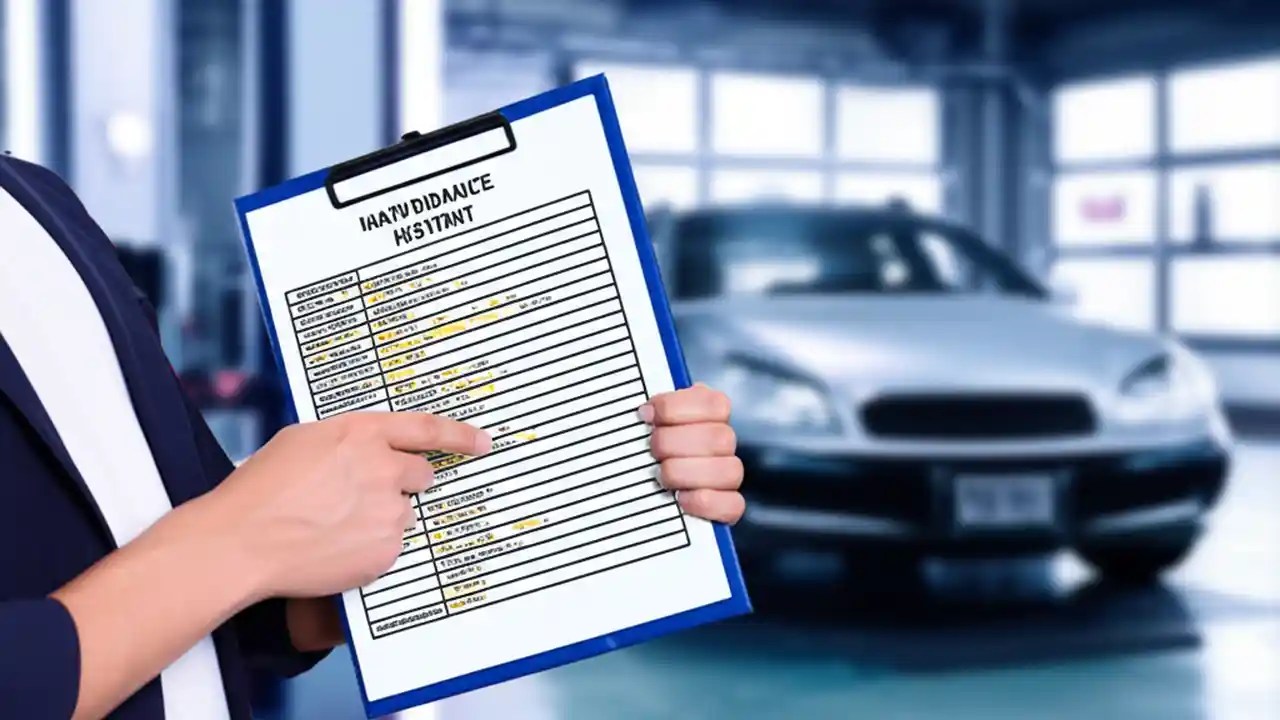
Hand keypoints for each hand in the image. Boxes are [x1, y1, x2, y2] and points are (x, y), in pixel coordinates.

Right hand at [205, 412, 490, 599]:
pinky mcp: (385, 550)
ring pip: (402, 513)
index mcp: (363, 434)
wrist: (242, 541)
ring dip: (380, 517)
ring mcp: (387, 512)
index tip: (483, 442)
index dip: (461, 435)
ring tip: (333, 524)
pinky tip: (334, 546)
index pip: (428, 428)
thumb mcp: (304, 440)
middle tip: (361, 496)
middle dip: (401, 484)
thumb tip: (369, 447)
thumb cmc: (261, 489)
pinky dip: (370, 548)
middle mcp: (383, 469)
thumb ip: (348, 439)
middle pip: (422, 475)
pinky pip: (390, 546)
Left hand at [640, 385, 744, 523]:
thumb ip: (648, 413)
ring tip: (661, 476)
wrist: (636, 493)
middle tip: (651, 450)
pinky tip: (680, 499)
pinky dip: (704, 503)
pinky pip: (732, 505)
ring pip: (730, 470)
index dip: (677, 407)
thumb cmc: (641, 450)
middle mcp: (723, 444)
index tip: (646, 415)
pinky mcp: (727, 507)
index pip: (714, 403)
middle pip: (720, 437)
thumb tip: (641, 411)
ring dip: (686, 473)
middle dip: (674, 443)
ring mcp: (728, 477)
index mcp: (709, 415)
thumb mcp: (641, 425)